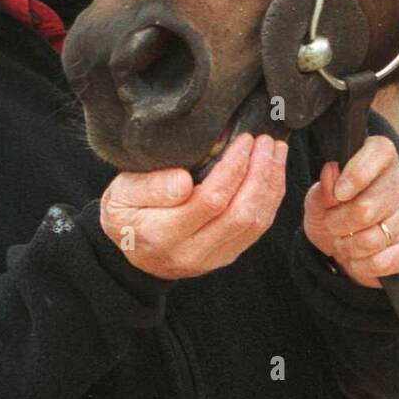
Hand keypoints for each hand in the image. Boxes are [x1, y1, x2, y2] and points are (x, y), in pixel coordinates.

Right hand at [99, 132, 287, 279]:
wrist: (126, 251)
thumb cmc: (125, 211)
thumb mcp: (121, 192)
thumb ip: (151, 186)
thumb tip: (185, 180)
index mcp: (162, 234)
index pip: (210, 200)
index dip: (233, 168)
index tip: (244, 139)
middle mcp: (191, 253)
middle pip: (241, 215)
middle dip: (260, 174)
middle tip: (266, 141)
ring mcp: (211, 259)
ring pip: (254, 224)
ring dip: (271, 185)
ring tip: (276, 152)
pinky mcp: (225, 257)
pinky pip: (257, 230)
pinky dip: (270, 200)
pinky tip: (274, 174)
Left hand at [303, 135, 398, 287]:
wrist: (355, 252)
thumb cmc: (338, 217)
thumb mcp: (319, 203)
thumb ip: (322, 189)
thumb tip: (331, 172)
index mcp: (382, 160)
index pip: (379, 152)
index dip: (356, 174)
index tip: (339, 194)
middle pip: (365, 208)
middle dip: (338, 224)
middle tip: (334, 227)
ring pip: (372, 239)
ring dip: (349, 248)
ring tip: (347, 244)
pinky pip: (383, 262)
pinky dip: (363, 266)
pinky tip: (361, 260)